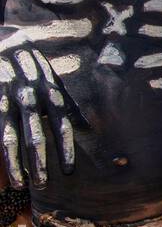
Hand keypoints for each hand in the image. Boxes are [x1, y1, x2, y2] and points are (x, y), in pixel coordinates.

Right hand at [0, 32, 76, 187]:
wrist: (5, 41)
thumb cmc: (34, 67)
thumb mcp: (55, 80)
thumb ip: (69, 104)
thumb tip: (87, 127)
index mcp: (52, 92)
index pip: (62, 126)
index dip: (65, 148)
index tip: (67, 169)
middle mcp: (31, 96)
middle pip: (36, 135)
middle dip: (40, 162)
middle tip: (44, 184)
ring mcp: (10, 98)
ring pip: (12, 137)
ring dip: (17, 163)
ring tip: (21, 184)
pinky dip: (2, 151)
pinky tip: (6, 167)